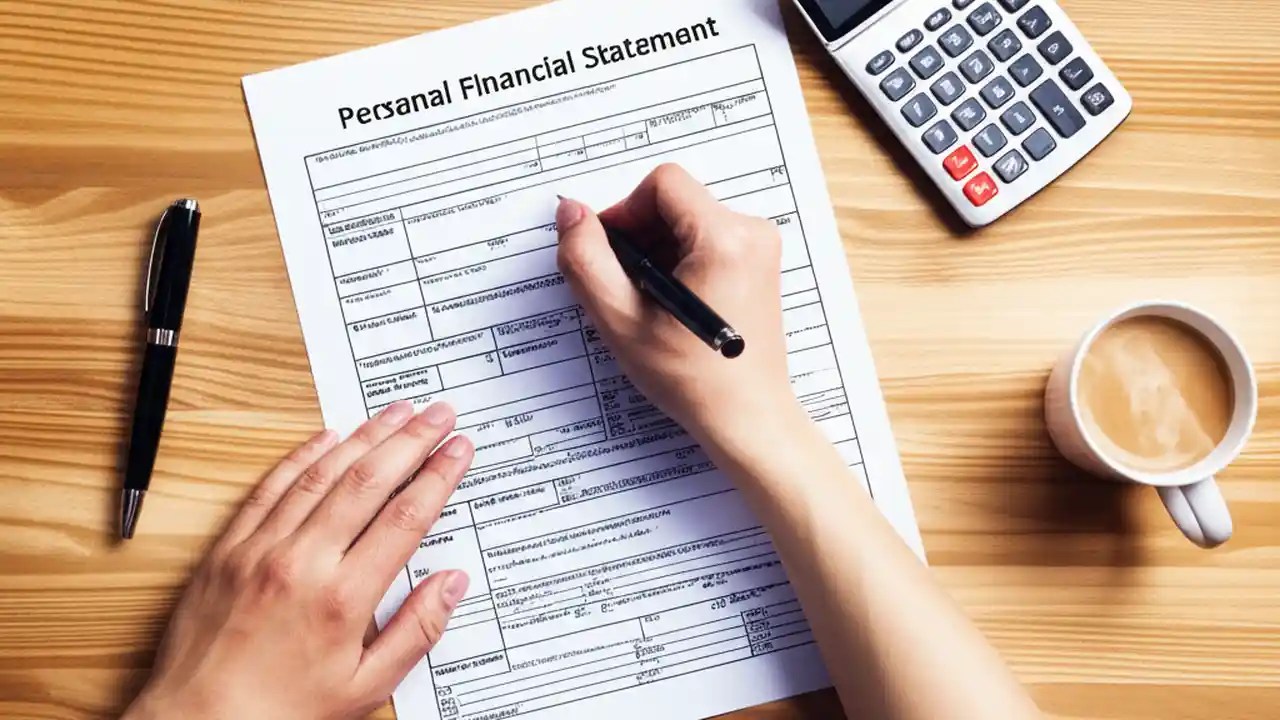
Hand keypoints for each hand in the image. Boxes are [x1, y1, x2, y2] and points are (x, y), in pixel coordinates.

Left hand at [124, 401, 473, 719]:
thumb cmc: (280, 714)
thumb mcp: (366, 687)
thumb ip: (416, 631)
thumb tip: (452, 584)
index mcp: (343, 598)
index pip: (406, 517)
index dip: (438, 475)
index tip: (458, 448)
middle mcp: (302, 563)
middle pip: (369, 481)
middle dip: (410, 440)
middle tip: (438, 413)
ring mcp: (260, 549)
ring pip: (322, 474)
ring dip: (364, 437)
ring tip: (395, 413)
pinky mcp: (228, 548)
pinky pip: (271, 488)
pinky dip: (302, 456)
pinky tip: (327, 436)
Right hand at [556, 164, 805, 455]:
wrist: (746, 417)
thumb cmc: (693, 379)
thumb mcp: (621, 320)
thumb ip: (587, 260)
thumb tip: (572, 213)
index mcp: (724, 239)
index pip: (662, 183)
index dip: (624, 211)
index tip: (611, 253)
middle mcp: (751, 234)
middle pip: (675, 201)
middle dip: (640, 235)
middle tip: (625, 287)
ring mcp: (759, 249)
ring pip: (688, 220)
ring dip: (658, 251)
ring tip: (649, 303)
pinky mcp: (758, 264)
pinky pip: (707, 239)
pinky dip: (680, 261)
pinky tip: (671, 305)